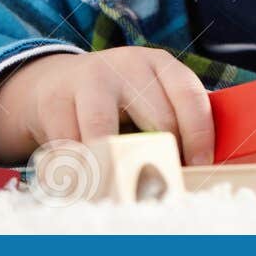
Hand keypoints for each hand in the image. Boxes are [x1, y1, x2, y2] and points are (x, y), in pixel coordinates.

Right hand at [0, 47, 214, 166]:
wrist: (54, 81)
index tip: (200, 166)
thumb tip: (201, 164)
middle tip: (163, 187)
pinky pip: (68, 146)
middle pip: (156, 117)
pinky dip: (77, 170)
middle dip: (162, 157)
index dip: (199, 134)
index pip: (189, 95)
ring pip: (104, 132)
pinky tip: (84, 183)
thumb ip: (174, 119)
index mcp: (159, 64)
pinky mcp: (55, 100)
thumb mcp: (148, 94)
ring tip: (122, 192)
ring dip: (113, 166)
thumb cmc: (116, 98)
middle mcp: (127, 66)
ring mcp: (89, 80)